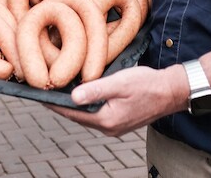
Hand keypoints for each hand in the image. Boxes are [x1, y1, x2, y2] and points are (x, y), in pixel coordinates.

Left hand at [46, 65, 186, 136]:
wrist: (172, 92)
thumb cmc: (148, 85)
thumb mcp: (119, 83)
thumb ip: (96, 90)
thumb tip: (73, 97)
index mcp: (106, 120)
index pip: (71, 112)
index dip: (54, 103)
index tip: (38, 95)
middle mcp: (108, 128)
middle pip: (77, 116)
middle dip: (61, 104)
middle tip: (46, 90)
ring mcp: (114, 126)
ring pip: (87, 115)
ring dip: (74, 105)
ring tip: (59, 91)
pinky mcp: (120, 121)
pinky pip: (97, 114)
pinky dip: (87, 105)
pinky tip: (83, 94)